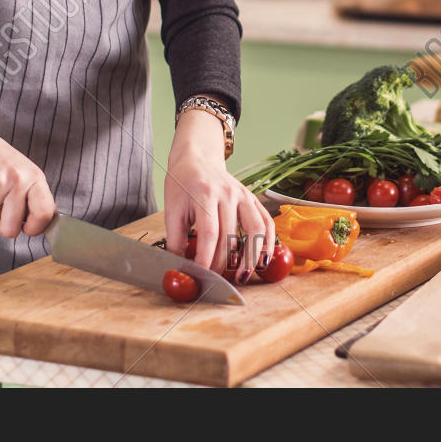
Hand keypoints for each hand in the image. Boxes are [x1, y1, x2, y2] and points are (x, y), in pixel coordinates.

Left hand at [163, 110, 274, 282]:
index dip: (206, 258)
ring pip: (255, 229)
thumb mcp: (172, 210)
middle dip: (224, 264)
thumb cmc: (182, 185)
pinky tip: (263, 260)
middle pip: (230, 236)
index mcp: (204, 195)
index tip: (201, 276)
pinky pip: (266, 222)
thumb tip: (180, 270)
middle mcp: (227, 194)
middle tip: (217, 282)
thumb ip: (176, 241)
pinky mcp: (252, 198)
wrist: (197, 159)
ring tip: (243, 276)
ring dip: (251, 256)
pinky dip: (268, 242)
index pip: (209, 233)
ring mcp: (243, 196)